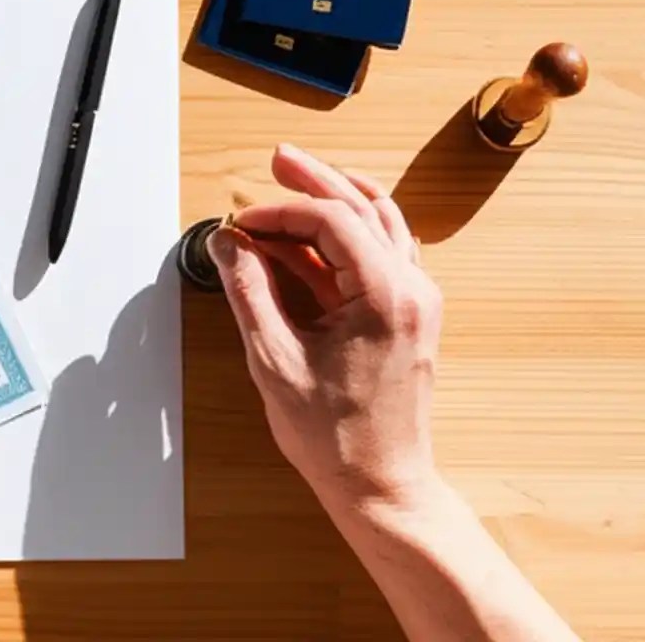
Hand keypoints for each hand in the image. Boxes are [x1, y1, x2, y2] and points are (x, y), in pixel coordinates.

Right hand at [207, 144, 442, 507]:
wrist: (381, 484)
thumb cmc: (336, 437)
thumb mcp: (275, 360)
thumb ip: (250, 292)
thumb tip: (230, 245)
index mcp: (386, 296)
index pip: (333, 221)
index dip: (281, 212)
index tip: (243, 223)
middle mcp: (411, 290)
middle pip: (364, 208)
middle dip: (316, 181)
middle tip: (279, 159)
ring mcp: (415, 302)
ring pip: (382, 224)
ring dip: (339, 199)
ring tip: (300, 179)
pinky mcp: (407, 316)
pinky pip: (385, 253)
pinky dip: (352, 232)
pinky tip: (321, 231)